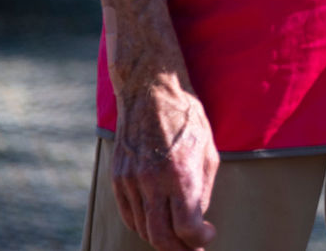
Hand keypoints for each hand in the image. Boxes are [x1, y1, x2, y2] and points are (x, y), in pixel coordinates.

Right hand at [112, 76, 217, 250]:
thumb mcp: (208, 150)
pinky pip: (128, 214)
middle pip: (160, 236)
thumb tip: (196, 218)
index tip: (208, 235)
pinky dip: (142, 226)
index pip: (186, 226)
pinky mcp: (117, 177)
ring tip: (177, 239)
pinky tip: (156, 225)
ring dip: (160, 240)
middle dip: (178, 249)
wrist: (149, 91)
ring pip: (142, 229)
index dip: (199, 239)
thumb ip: (202, 188)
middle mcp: (151, 181)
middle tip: (192, 249)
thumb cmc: (186, 118)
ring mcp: (130, 180)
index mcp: (180, 173)